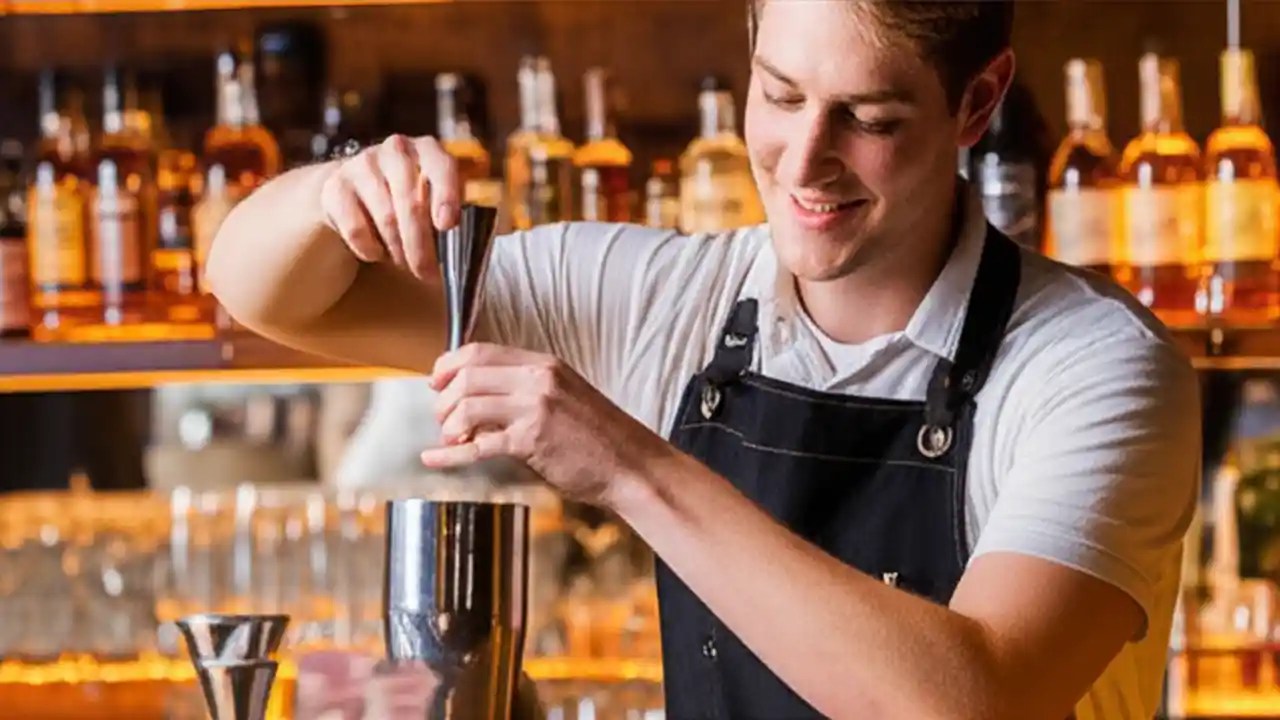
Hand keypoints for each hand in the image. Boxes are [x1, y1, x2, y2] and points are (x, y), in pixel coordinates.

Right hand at [318, 134, 460, 279]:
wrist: (355, 188)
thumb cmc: (409, 198)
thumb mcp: (434, 198)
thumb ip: (450, 214)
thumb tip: (465, 244)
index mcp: (428, 150)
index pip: (441, 167)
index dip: (446, 197)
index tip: (446, 225)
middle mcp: (395, 150)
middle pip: (411, 204)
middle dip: (421, 246)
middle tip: (428, 274)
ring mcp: (362, 165)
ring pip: (386, 220)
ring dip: (398, 250)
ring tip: (404, 261)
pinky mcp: (335, 186)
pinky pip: (357, 230)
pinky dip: (370, 249)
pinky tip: (376, 250)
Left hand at [421, 343, 673, 508]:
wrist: (632, 466)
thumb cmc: (601, 438)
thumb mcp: (565, 396)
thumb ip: (529, 390)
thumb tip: (483, 398)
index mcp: (544, 364)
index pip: (480, 351)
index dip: (449, 366)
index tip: (436, 381)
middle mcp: (537, 379)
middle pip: (467, 376)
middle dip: (444, 400)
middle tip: (443, 420)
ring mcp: (534, 408)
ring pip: (467, 406)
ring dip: (449, 426)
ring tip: (452, 440)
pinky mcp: (531, 440)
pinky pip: (477, 445)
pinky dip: (449, 455)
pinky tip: (434, 459)